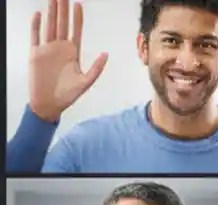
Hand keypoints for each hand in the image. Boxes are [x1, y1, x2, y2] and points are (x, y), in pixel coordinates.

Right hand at [28, 0, 107, 122]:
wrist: (49, 104)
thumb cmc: (68, 95)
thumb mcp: (86, 82)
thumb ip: (96, 68)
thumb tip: (105, 53)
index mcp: (72, 52)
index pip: (75, 30)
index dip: (77, 17)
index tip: (79, 4)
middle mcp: (60, 48)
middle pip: (62, 24)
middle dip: (63, 9)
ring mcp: (47, 49)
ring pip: (49, 26)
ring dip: (51, 13)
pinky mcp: (35, 54)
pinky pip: (35, 36)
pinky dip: (36, 26)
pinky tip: (39, 15)